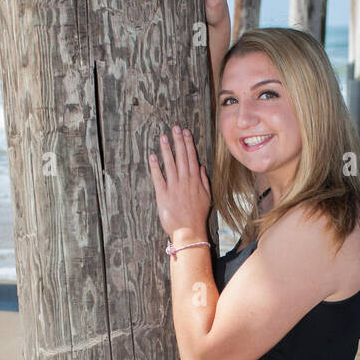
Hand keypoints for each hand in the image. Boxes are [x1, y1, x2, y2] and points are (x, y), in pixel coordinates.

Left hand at [149, 125, 211, 240]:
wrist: (189, 231)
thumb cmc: (197, 215)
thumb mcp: (207, 197)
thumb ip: (204, 181)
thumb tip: (202, 167)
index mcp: (196, 181)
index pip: (192, 158)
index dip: (188, 143)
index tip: (185, 132)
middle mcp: (185, 181)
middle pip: (181, 157)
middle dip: (178, 141)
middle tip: (174, 128)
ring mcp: (173, 187)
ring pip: (170, 164)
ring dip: (166, 149)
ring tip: (163, 137)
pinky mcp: (163, 194)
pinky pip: (158, 177)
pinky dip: (155, 166)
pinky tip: (152, 156)